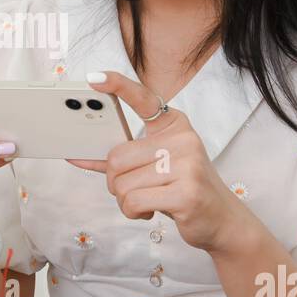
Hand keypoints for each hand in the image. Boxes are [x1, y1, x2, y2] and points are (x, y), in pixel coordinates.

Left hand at [66, 70, 258, 256]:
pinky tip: (151, 211)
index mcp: (174, 124)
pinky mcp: (187, 193)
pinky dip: (133, 212)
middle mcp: (183, 139)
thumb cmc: (181, 188)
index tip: (94, 78)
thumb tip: (76, 156)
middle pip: (117, 158)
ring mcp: (188, 164)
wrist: (221, 219)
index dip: (118, 86)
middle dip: (115, 182)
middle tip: (134, 189)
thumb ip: (118, 159)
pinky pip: (134, 201)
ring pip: (123, 184)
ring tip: (148, 201)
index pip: (143, 99)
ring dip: (125, 201)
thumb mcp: (153, 166)